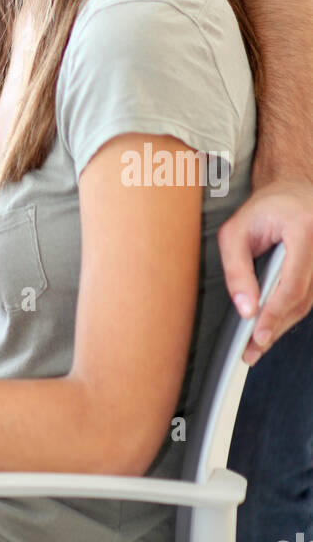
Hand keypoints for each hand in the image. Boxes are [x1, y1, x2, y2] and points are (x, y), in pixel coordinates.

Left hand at [218, 175, 312, 363]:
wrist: (293, 192)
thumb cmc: (264, 209)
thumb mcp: (236, 231)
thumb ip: (237, 269)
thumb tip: (246, 308)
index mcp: (304, 229)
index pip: (292, 283)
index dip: (275, 313)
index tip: (258, 335)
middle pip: (303, 298)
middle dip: (276, 326)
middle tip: (254, 349)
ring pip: (308, 301)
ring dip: (283, 323)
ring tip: (258, 343)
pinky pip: (310, 295)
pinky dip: (290, 311)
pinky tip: (273, 323)